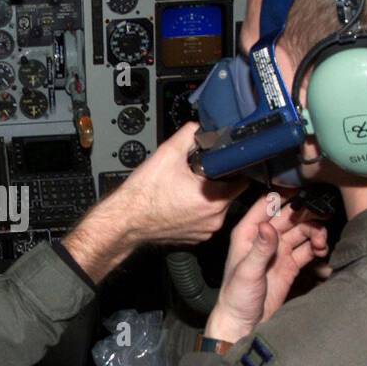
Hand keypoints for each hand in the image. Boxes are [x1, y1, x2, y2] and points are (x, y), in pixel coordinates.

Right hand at [63, 121, 246, 281]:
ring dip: (206, 196)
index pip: (242, 180)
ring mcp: (204, 232)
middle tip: (195, 174)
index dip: (233, 167)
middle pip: (228, 193)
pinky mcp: (194, 238)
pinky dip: (196, 211)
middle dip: (216, 181)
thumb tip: (200, 127)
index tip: (222, 162)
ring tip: (184, 189)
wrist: (124, 221)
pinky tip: (179, 203)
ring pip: (216, 207)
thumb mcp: (168, 153)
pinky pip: (204, 220)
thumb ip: (190, 134)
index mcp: (215, 199)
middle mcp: (214, 219)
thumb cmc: (143, 194)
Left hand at [205, 191, 328, 342]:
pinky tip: (323, 252)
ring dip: (315, 232)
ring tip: (322, 243)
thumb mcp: (248, 271)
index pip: (267, 205)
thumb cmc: (237, 297)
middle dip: (307, 215)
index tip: (305, 189)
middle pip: (290, 216)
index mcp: (248, 233)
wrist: (243, 323)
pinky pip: (308, 249)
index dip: (285, 194)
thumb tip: (269, 225)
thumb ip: (260, 248)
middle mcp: (264, 238)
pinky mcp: (290, 265)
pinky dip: (317, 248)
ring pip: (302, 231)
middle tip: (323, 218)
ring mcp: (279, 250)